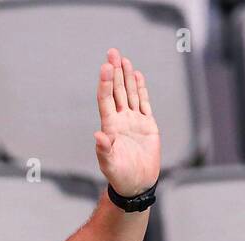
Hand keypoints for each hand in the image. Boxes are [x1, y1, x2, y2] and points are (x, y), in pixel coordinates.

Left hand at [94, 48, 160, 197]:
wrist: (136, 183)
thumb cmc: (120, 176)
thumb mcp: (110, 164)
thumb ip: (104, 150)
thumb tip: (98, 135)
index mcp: (110, 127)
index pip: (106, 100)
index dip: (105, 84)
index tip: (105, 67)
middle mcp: (120, 120)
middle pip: (116, 91)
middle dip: (114, 72)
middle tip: (112, 52)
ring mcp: (133, 120)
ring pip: (129, 93)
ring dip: (126, 76)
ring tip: (123, 59)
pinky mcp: (146, 124)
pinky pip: (143, 102)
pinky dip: (140, 89)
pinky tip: (137, 76)